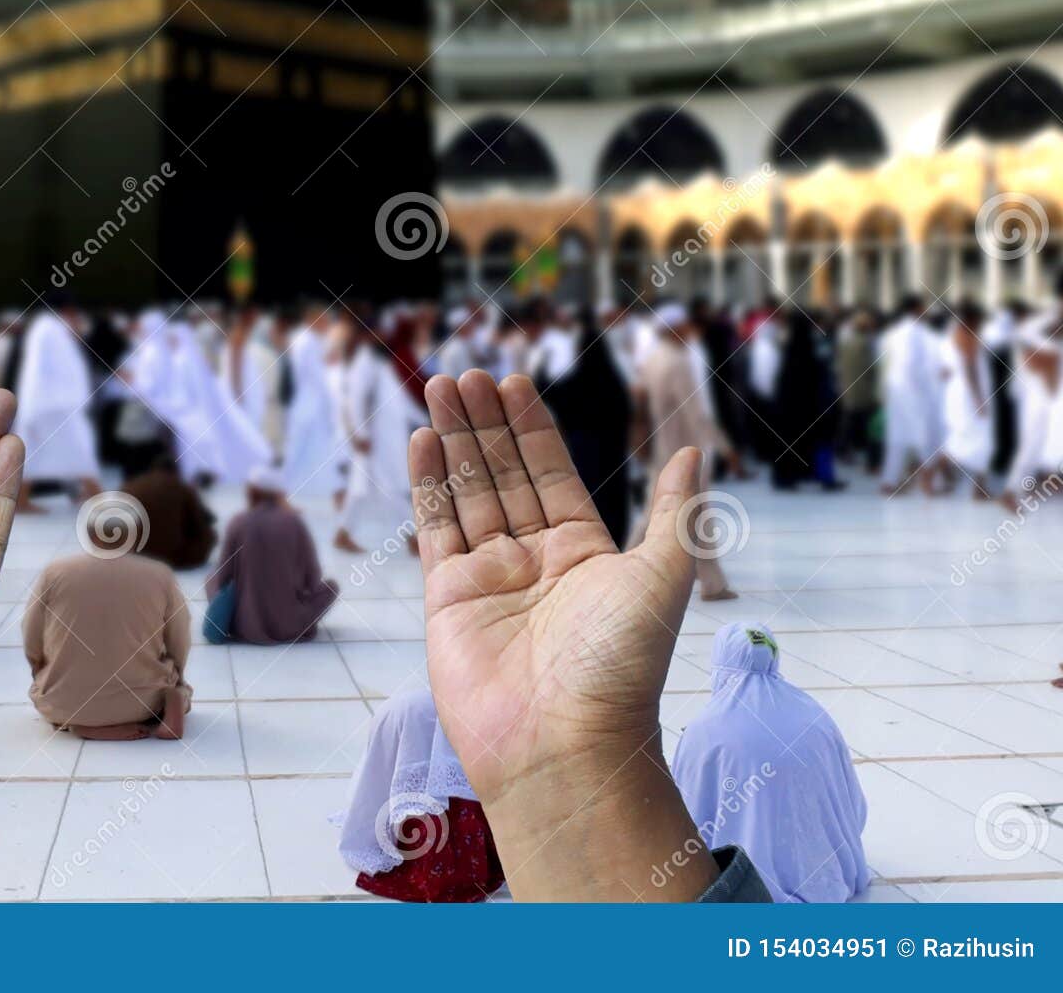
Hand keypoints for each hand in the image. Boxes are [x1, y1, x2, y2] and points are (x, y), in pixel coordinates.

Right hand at [410, 370, 717, 901]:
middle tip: (462, 373)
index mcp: (584, 553)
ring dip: (454, 440)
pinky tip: (423, 440)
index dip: (530, 427)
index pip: (551, 473)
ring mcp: (487, 578)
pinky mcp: (446, 598)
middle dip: (483, 423)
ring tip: (439, 386)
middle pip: (503, 475)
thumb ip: (673, 511)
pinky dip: (428, 483)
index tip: (511, 381)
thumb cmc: (619, 664)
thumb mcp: (662, 576)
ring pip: (467, 493)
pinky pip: (435, 528)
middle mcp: (534, 560)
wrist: (564, 744)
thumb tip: (694, 452)